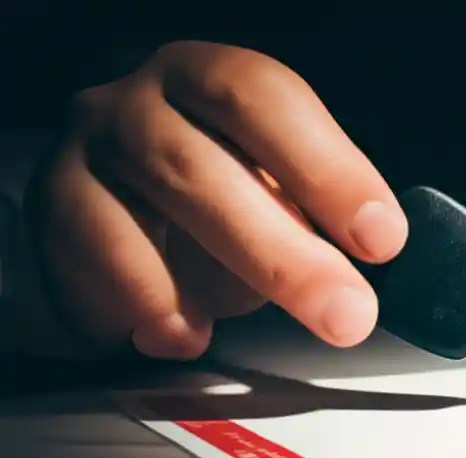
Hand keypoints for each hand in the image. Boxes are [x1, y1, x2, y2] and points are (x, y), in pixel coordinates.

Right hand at [24, 41, 406, 358]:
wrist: (125, 218)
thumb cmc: (222, 199)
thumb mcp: (279, 196)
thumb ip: (318, 221)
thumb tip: (369, 274)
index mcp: (211, 80)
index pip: (266, 101)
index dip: (327, 168)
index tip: (382, 240)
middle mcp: (140, 103)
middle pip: (205, 165)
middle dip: (286, 253)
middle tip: (346, 314)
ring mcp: (87, 153)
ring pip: (138, 213)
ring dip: (204, 284)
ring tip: (240, 334)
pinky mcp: (51, 210)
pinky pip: (86, 256)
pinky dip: (138, 301)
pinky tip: (178, 336)